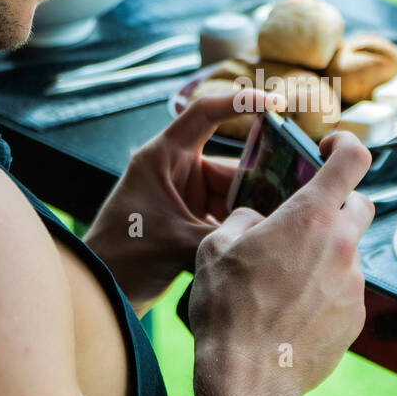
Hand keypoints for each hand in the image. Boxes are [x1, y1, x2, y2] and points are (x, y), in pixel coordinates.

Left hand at [84, 88, 284, 308]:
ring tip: (281, 226)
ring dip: (253, 212)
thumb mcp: (178, 243)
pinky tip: (263, 240)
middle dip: (262, 184)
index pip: (205, 113)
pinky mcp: (189, 220)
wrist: (100, 293)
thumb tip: (270, 234)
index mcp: (164, 157)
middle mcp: (176, 171)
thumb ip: (226, 235)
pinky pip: (225, 215)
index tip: (273, 105)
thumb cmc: (123, 257)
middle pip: (231, 167)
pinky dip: (242, 226)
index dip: (239, 103)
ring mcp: (184, 196)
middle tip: (296, 198)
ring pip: (233, 195)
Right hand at [188, 131, 374, 395]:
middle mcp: (342, 246)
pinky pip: (346, 290)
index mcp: (310, 217)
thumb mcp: (215, 248)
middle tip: (307, 217)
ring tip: (286, 279)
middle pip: (361, 204)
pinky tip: (294, 311)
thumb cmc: (227, 309)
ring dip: (327, 253)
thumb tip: (256, 219)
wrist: (248, 378)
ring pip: (350, 252)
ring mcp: (354, 284)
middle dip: (340, 202)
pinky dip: (326, 290)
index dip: (345, 143)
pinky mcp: (356, 318)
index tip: (330, 146)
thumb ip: (244, 220)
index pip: (353, 159)